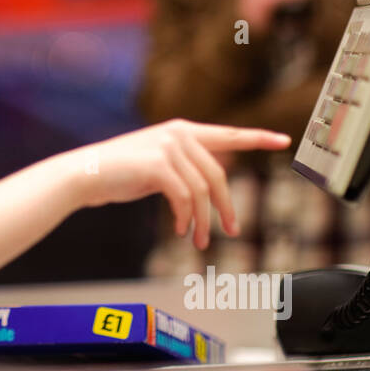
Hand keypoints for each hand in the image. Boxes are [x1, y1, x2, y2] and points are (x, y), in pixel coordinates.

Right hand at [68, 120, 290, 249]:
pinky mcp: (159, 164)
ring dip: (202, 221)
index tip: (284, 140)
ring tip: (197, 239)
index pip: (229, 134)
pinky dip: (184, 218)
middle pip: (219, 175)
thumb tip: (211, 186)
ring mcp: (169, 146)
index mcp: (182, 130)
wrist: (85, 175)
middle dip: (226, 207)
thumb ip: (185, 167)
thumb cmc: (118, 174)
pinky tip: (178, 230)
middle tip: (230, 231)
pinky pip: (184, 198)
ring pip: (202, 191)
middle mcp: (179, 133)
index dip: (259, 137)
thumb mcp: (158, 165)